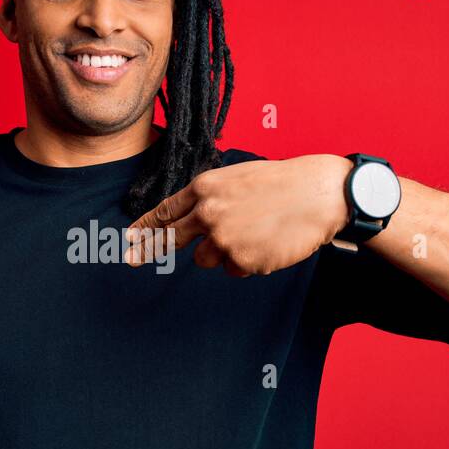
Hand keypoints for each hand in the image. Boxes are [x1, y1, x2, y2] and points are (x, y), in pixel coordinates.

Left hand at [124, 154, 351, 275]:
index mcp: (206, 188)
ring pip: (207, 259)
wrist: (320, 194)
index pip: (166, 211)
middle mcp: (209, 214)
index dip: (145, 227)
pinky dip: (248, 261)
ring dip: (223, 252)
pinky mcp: (244, 261)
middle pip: (172, 239)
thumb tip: (191, 222)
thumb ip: (211, 199)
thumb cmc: (283, 183)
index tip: (128, 239)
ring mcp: (225, 240)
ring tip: (253, 233)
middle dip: (149, 249)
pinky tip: (268, 242)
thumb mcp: (237, 178)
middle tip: (130, 259)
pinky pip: (235, 269)